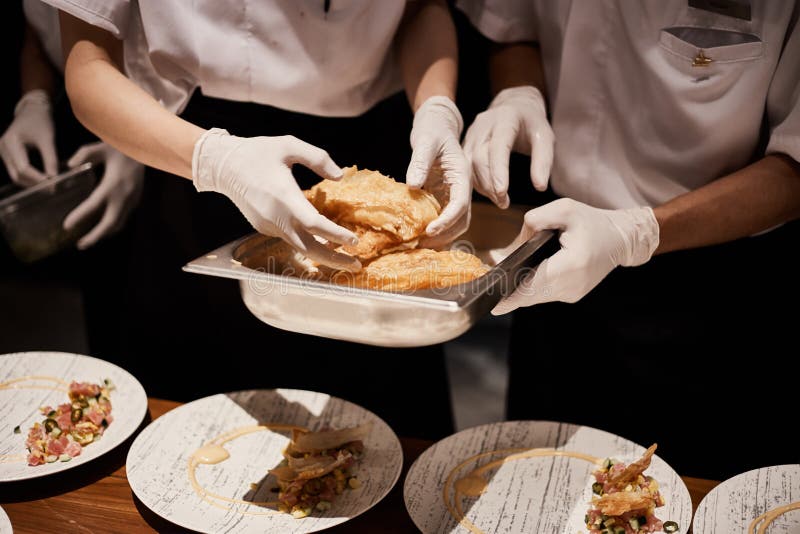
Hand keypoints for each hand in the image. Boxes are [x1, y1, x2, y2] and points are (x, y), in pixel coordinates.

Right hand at [0, 90, 57, 186]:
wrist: (32, 110)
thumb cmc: (40, 121)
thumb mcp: (48, 138)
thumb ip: (50, 158)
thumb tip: (54, 178)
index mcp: (11, 141)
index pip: (23, 167)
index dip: (37, 179)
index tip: (52, 185)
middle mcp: (3, 148)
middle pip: (17, 174)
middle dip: (34, 184)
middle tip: (52, 189)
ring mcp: (3, 152)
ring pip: (15, 175)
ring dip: (31, 183)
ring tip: (48, 186)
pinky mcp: (7, 155)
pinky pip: (16, 171)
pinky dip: (28, 177)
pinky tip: (41, 180)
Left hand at [63, 142, 144, 248]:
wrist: (147, 150)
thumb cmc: (121, 147)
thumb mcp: (100, 146)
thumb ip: (84, 155)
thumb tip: (68, 165)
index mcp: (113, 183)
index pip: (94, 205)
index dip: (80, 216)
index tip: (67, 226)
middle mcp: (124, 195)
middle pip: (110, 223)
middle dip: (95, 236)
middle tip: (80, 245)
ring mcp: (132, 200)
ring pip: (119, 224)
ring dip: (104, 234)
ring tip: (88, 241)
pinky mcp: (136, 200)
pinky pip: (123, 217)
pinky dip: (111, 226)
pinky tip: (101, 227)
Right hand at [192, 128, 359, 270]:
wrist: (223, 166)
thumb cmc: (257, 152)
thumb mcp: (289, 145)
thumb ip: (317, 158)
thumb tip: (340, 176)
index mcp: (285, 197)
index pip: (315, 224)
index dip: (336, 235)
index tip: (354, 241)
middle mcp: (276, 217)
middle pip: (309, 247)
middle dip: (334, 259)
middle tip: (356, 264)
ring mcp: (268, 225)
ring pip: (299, 246)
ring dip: (322, 253)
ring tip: (344, 255)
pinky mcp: (263, 227)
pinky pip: (289, 238)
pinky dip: (307, 242)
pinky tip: (321, 240)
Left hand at [407, 96, 471, 247]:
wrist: (437, 124)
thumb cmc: (433, 129)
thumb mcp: (425, 140)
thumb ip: (420, 161)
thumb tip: (413, 185)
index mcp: (462, 174)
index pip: (461, 203)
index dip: (447, 220)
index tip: (429, 230)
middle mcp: (462, 187)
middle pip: (462, 219)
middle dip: (445, 234)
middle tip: (422, 244)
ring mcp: (454, 193)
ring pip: (456, 222)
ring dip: (442, 236)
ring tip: (420, 244)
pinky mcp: (444, 197)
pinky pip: (444, 217)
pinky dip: (436, 229)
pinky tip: (419, 236)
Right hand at [463, 86, 553, 208]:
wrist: (514, 107)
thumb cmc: (532, 124)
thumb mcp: (545, 138)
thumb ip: (543, 161)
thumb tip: (540, 187)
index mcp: (505, 119)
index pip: (498, 146)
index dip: (498, 170)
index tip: (502, 192)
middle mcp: (483, 125)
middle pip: (479, 158)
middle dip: (489, 183)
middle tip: (503, 202)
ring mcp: (472, 133)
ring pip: (469, 164)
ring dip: (482, 186)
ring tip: (499, 200)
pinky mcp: (466, 143)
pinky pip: (465, 166)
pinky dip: (475, 182)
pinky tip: (488, 192)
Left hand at [493, 198, 658, 312]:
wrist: (619, 238)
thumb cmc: (592, 222)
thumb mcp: (565, 209)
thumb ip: (538, 218)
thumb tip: (519, 238)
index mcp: (572, 264)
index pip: (535, 285)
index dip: (512, 295)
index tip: (495, 304)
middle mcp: (572, 284)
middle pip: (532, 295)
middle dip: (510, 293)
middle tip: (492, 291)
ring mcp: (573, 293)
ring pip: (537, 297)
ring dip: (521, 291)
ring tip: (504, 283)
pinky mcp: (572, 295)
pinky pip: (545, 295)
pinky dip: (533, 288)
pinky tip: (524, 279)